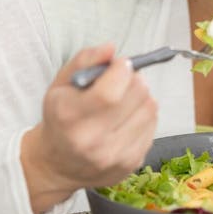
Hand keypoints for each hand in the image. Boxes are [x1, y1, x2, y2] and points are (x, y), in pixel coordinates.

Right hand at [21, 44, 157, 213]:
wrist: (58, 164)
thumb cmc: (60, 118)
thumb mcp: (61, 85)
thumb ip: (85, 60)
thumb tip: (111, 48)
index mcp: (70, 117)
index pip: (111, 92)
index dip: (122, 69)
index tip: (119, 65)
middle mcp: (92, 141)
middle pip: (137, 94)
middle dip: (133, 79)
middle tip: (120, 81)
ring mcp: (115, 155)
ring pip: (150, 107)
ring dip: (141, 96)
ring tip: (124, 100)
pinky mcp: (132, 163)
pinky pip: (153, 125)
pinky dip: (144, 115)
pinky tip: (127, 117)